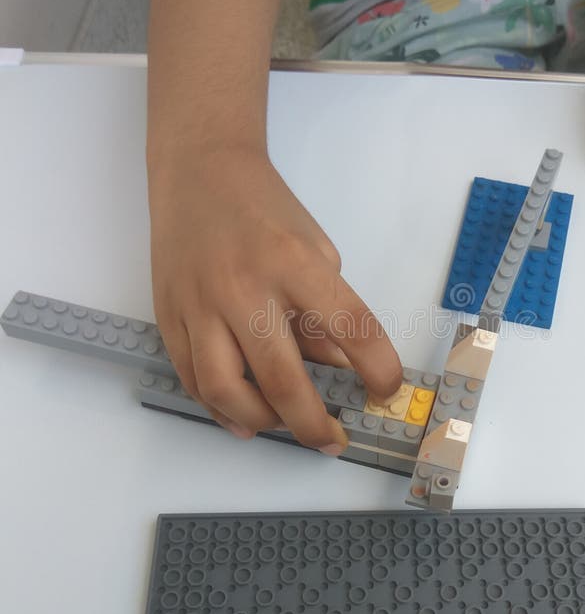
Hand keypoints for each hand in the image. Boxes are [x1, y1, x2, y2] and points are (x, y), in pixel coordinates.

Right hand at [148, 146, 402, 452]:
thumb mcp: (316, 249)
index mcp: (294, 263)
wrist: (198, 173)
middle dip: (313, 423)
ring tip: (283, 425)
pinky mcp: (168, 316)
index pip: (351, 329)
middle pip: (282, 377)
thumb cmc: (266, 208)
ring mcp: (199, 305)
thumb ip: (326, 310)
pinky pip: (191, 379)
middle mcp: (244, 287)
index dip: (379, 369)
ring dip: (260, 422)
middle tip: (331, 440)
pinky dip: (219, 408)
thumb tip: (339, 367)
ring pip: (225, 390)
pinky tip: (243, 417)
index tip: (386, 390)